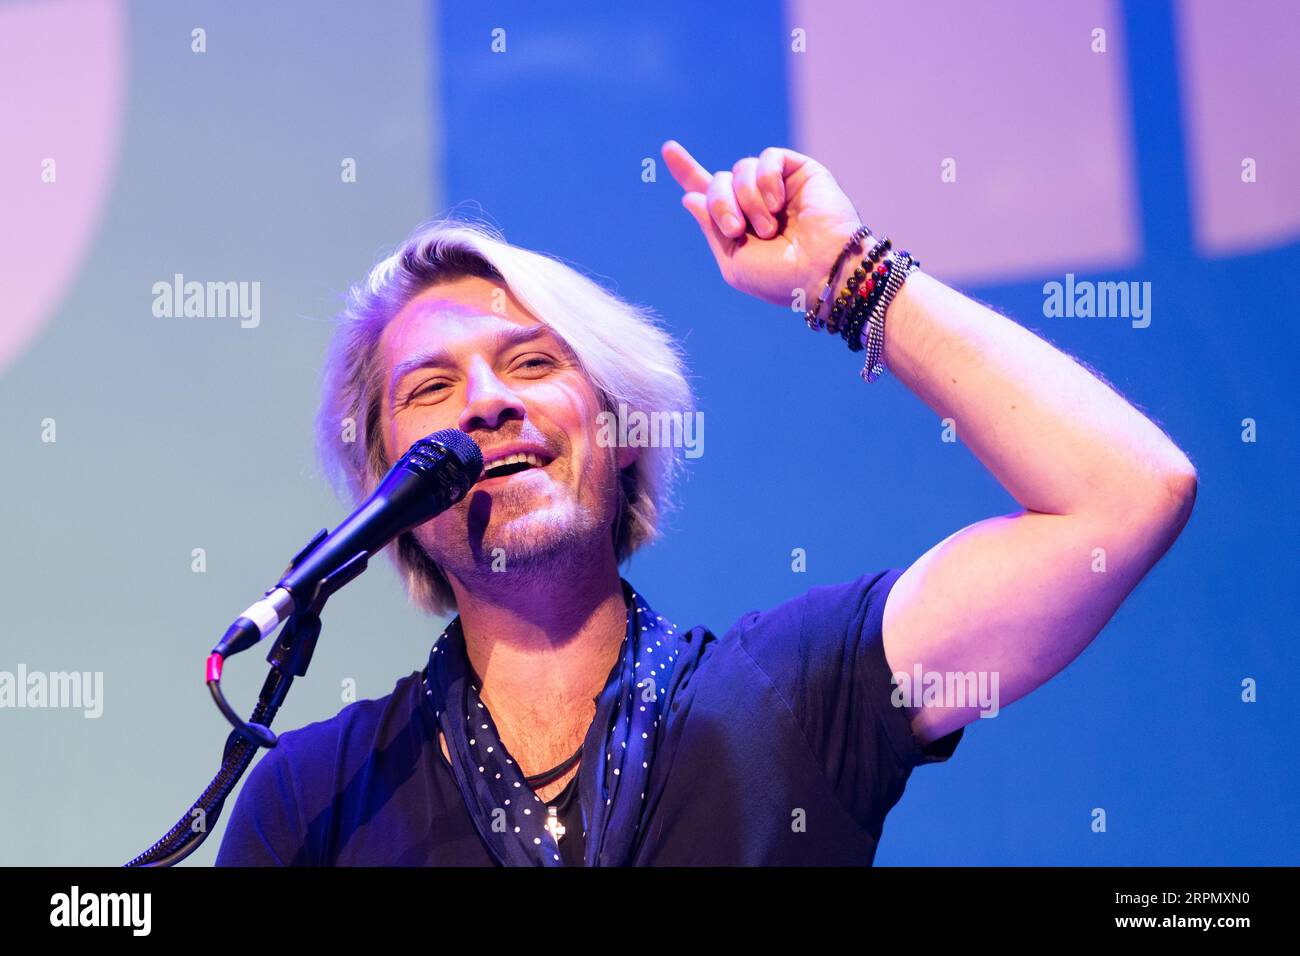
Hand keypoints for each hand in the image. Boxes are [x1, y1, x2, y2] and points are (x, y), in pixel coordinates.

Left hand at [662, 140, 864, 309]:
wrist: (822, 272)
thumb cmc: (781, 278)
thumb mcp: (734, 262)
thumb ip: (711, 228)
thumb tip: (689, 196)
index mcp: (739, 225)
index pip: (708, 193)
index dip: (686, 171)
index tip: (667, 151)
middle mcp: (756, 202)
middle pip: (717, 181)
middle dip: (719, 203)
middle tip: (736, 229)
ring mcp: (779, 186)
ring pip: (740, 169)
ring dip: (746, 199)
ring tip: (768, 226)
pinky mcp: (800, 171)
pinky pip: (768, 158)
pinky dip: (765, 181)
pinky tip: (778, 204)